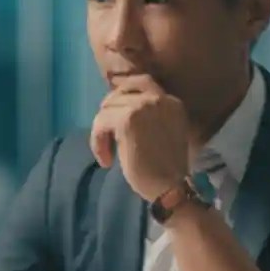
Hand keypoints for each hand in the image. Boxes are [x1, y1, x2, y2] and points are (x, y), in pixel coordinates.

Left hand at [90, 74, 189, 201]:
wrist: (170, 188)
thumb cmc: (164, 170)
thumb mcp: (161, 134)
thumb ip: (146, 117)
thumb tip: (114, 106)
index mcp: (172, 102)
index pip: (141, 82)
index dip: (121, 94)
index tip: (112, 115)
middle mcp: (160, 99)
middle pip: (119, 94)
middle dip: (108, 114)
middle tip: (105, 138)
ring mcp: (144, 106)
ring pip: (107, 109)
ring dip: (101, 132)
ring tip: (107, 155)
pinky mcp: (128, 119)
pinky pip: (101, 122)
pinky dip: (97, 141)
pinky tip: (106, 161)